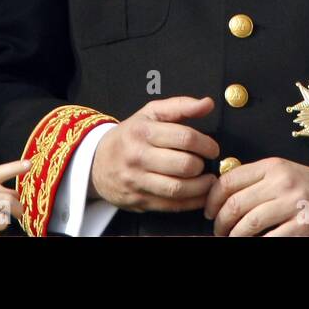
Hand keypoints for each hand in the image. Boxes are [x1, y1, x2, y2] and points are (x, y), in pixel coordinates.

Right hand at [90, 96, 219, 211]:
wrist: (96, 162)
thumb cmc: (129, 136)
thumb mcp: (150, 113)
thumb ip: (180, 106)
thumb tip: (207, 103)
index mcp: (143, 131)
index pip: (184, 137)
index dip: (206, 144)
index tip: (212, 148)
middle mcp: (138, 156)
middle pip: (184, 165)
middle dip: (202, 165)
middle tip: (207, 163)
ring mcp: (137, 181)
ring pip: (178, 188)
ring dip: (201, 187)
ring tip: (208, 180)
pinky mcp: (139, 200)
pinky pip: (172, 205)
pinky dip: (192, 202)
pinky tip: (199, 194)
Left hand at [205, 157, 308, 235]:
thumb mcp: (284, 172)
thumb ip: (256, 179)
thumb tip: (221, 194)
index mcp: (273, 166)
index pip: (229, 181)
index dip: (212, 199)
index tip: (209, 211)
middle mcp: (282, 182)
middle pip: (235, 204)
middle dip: (220, 222)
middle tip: (218, 230)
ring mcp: (293, 205)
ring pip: (248, 224)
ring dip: (234, 236)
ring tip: (232, 239)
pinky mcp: (304, 227)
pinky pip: (269, 239)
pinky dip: (255, 243)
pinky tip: (253, 243)